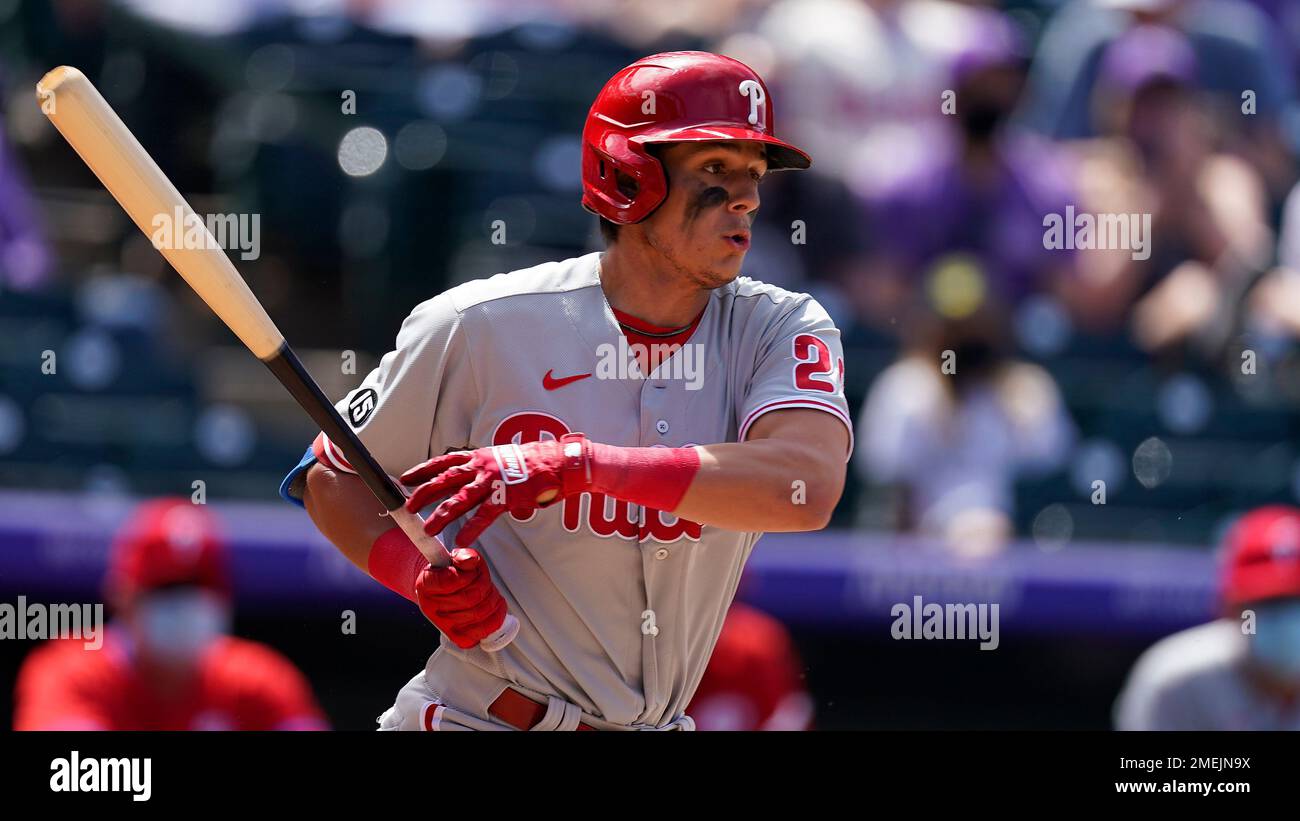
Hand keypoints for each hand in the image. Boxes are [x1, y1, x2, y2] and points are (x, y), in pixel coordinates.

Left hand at [400, 434, 591, 548]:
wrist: (560, 462)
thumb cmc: (535, 461)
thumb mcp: (503, 458)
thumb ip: (486, 468)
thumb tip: (474, 479)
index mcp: (479, 456)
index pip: (443, 462)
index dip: (422, 470)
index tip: (405, 478)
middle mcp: (482, 467)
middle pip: (445, 480)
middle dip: (423, 493)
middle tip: (406, 506)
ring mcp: (493, 482)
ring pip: (459, 499)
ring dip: (441, 514)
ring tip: (427, 528)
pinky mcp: (507, 497)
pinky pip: (485, 516)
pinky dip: (472, 528)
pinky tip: (461, 540)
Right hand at [414, 547, 507, 648]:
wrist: (441, 591)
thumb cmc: (448, 574)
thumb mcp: (454, 558)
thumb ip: (464, 556)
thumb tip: (470, 560)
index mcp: (426, 585)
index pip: (450, 581)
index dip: (467, 574)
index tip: (467, 568)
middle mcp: (432, 608)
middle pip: (471, 598)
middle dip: (483, 583)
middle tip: (480, 577)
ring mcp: (445, 626)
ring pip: (481, 612)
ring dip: (491, 596)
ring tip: (487, 589)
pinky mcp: (461, 638)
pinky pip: (487, 627)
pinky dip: (497, 613)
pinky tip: (494, 603)